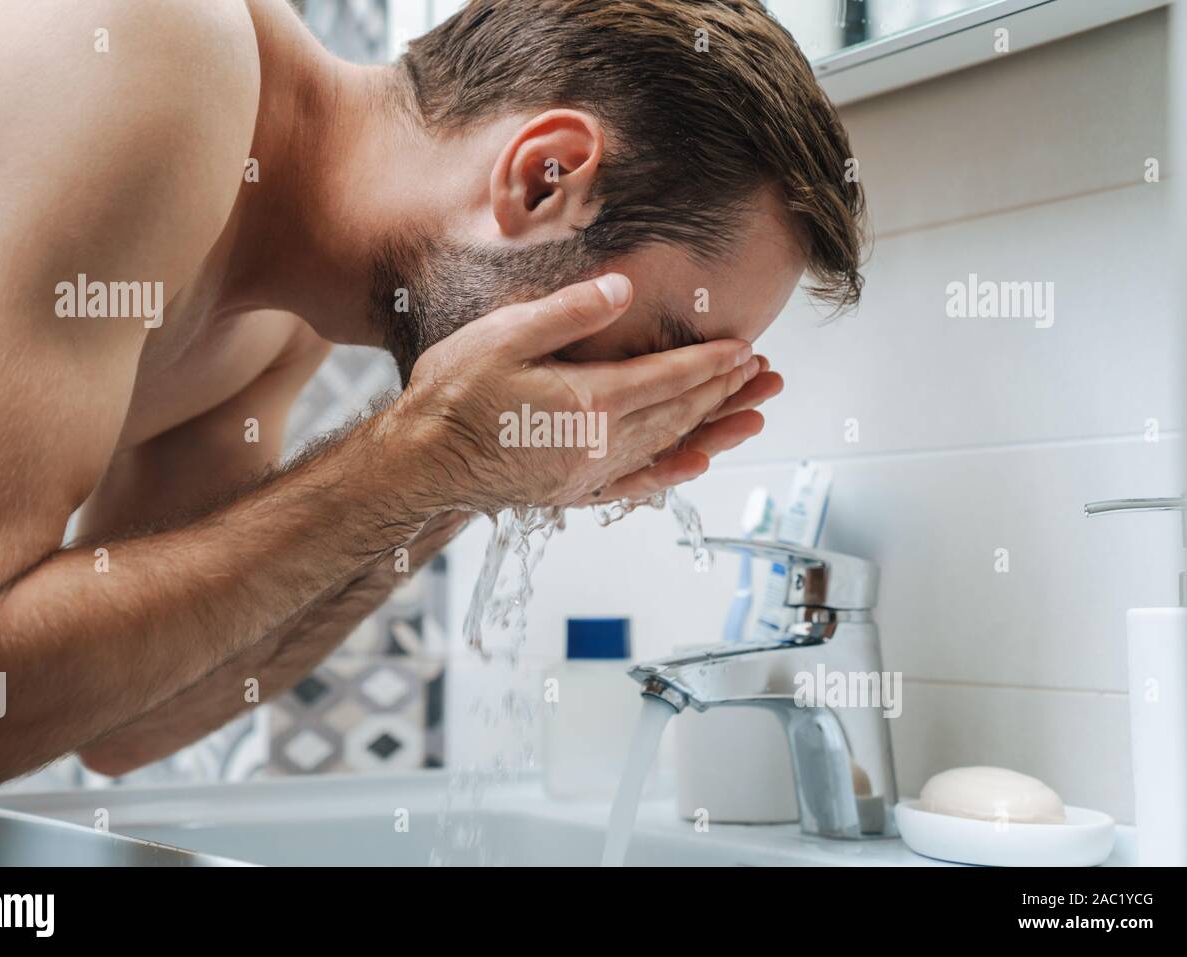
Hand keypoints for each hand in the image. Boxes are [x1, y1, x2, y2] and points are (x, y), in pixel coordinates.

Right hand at [393, 273, 761, 513]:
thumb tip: (623, 291)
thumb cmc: (454, 397)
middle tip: (767, 379)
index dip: (712, 363)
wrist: (419, 464)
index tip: (746, 349)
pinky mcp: (573, 492)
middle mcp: (601, 445)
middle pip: (680, 414)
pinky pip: (638, 482)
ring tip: (753, 419)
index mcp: (591, 403)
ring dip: (714, 430)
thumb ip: (569, 313)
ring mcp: (589, 474)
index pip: (670, 378)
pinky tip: (694, 464)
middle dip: (727, 393)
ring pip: (668, 448)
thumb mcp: (505, 336)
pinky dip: (673, 471)